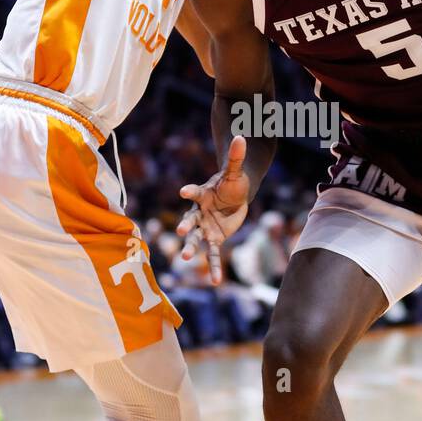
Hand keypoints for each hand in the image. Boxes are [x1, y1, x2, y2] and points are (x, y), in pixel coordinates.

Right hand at [177, 136, 250, 284]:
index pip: (195, 192)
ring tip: (186, 258)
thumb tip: (242, 138)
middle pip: (190, 220)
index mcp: (202, 195)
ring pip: (196, 239)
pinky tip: (216, 282)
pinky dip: (215, 268)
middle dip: (185, 226)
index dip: (190, 191)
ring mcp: (205, 227)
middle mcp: (199, 212)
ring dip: (192, 248)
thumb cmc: (232, 183)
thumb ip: (236, 158)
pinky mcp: (215, 238)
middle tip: (179, 232)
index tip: (183, 191)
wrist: (235, 196)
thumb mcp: (235, 172)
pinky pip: (214, 254)